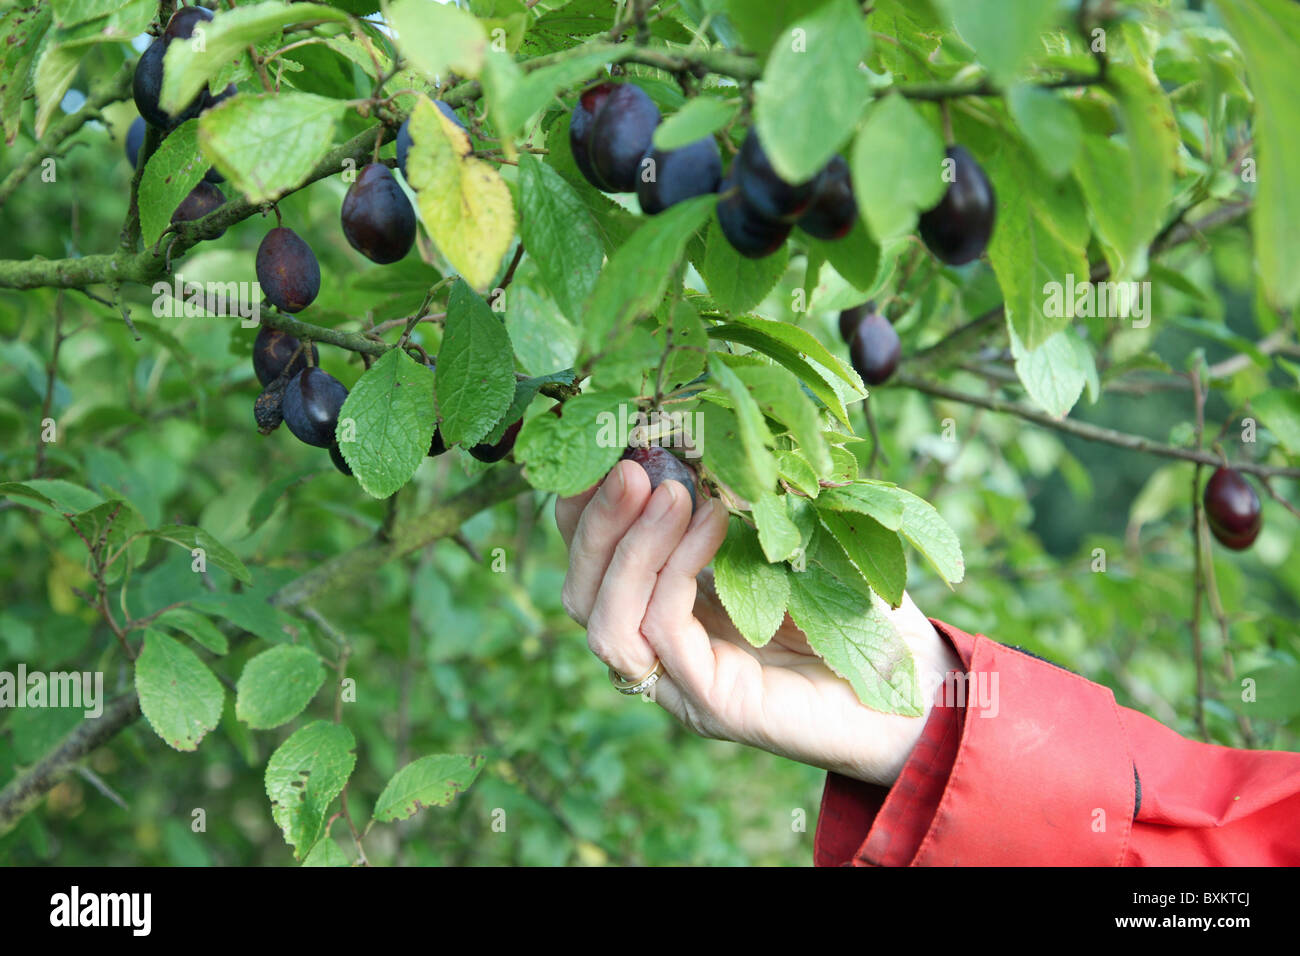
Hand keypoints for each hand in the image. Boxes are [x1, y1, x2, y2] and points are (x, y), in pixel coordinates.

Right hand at [555, 459, 961, 786]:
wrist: (923, 683)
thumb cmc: (860, 605)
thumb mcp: (786, 533)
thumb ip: (736, 497)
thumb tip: (695, 423)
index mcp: (670, 607)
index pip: (592, 562)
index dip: (582, 508)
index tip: (604, 447)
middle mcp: (663, 650)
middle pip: (580, 594)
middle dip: (595, 524)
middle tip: (629, 466)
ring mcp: (684, 684)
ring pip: (606, 622)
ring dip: (627, 547)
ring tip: (668, 490)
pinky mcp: (716, 706)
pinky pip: (665, 633)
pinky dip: (675, 571)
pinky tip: (712, 521)